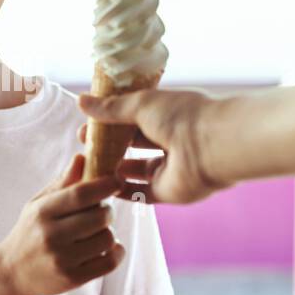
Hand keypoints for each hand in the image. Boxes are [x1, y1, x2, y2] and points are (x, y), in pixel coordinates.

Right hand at [0, 153, 123, 294]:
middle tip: (102, 211)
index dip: (104, 184)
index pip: (81, 194)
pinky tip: (110, 248)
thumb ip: (63, 183)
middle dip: (108, 210)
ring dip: (109, 232)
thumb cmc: (30, 231)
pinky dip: (116, 253)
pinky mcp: (72, 279)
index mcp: (43, 212)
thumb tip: (82, 157)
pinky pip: (108, 263)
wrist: (12, 272)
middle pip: (100, 216)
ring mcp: (62, 259)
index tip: (117, 180)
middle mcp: (51, 235)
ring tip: (97, 232)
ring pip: (107, 239)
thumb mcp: (39, 204)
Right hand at [77, 88, 231, 203]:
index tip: (86, 126)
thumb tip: (81, 101)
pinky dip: (124, 191)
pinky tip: (103, 188)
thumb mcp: (140, 104)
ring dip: (114, 169)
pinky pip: (142, 193)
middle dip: (109, 145)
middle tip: (85, 146)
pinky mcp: (169, 191)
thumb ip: (111, 108)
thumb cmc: (181, 116)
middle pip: (133, 144)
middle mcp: (168, 140)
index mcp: (166, 115)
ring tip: (90, 167)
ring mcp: (169, 167)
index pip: (133, 118)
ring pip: (136, 170)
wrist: (213, 145)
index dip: (110, 121)